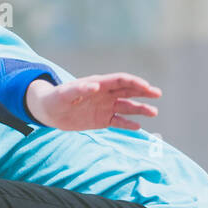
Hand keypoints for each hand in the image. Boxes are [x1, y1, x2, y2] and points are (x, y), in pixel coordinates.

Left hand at [25, 72, 160, 131]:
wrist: (49, 111)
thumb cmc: (56, 98)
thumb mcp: (65, 94)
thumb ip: (80, 89)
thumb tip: (96, 86)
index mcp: (99, 84)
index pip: (121, 81)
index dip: (134, 83)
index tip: (146, 87)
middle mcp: (105, 94)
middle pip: (128, 91)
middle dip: (143, 92)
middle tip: (157, 94)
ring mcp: (104, 107)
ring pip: (126, 107)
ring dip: (140, 109)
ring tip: (154, 112)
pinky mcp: (101, 120)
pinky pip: (117, 122)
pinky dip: (127, 124)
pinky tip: (138, 127)